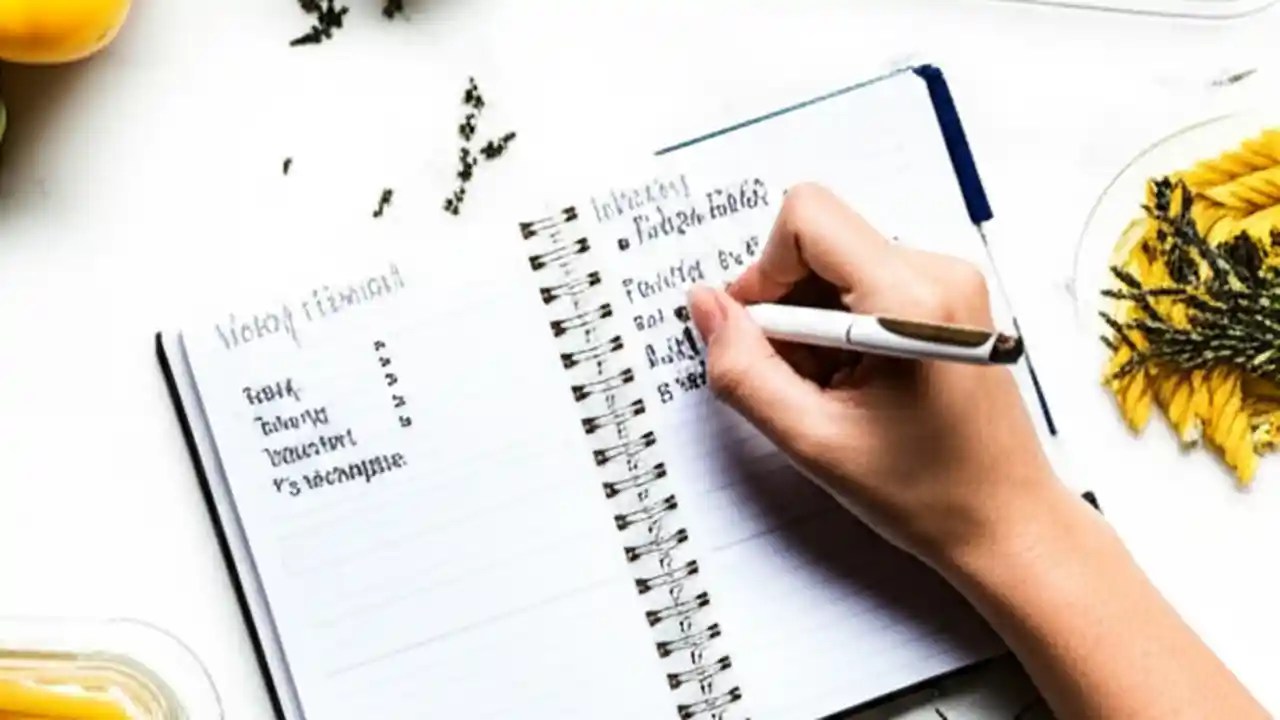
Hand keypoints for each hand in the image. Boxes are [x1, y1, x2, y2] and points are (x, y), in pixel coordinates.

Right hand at [687, 183, 1070, 571]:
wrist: (1006, 522)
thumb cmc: (930, 492)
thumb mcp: (813, 440)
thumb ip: (744, 370)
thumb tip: (706, 307)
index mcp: (911, 299)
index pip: (807, 217)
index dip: (765, 271)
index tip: (761, 332)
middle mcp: (940, 272)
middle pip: (819, 239)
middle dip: (786, 305)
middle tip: (798, 376)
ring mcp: (949, 282)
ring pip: (836, 264)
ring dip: (812, 322)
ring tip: (833, 389)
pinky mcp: (947, 299)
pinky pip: (865, 284)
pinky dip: (839, 328)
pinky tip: (854, 383)